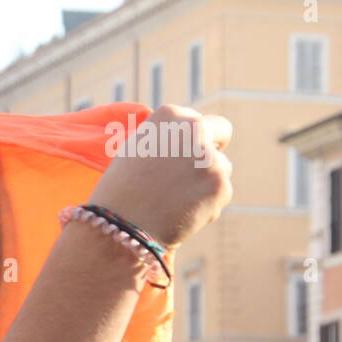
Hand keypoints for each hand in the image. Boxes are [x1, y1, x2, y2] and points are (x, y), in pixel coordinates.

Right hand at [88, 104, 232, 249]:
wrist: (119, 225)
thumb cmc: (118, 192)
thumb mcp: (135, 151)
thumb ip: (165, 141)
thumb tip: (190, 146)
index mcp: (168, 116)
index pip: (195, 120)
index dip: (190, 138)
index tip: (182, 154)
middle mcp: (192, 128)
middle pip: (222, 131)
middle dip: (215, 147)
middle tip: (201, 169)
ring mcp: (209, 157)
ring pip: (222, 168)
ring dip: (206, 183)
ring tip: (174, 202)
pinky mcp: (220, 184)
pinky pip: (221, 194)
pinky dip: (206, 206)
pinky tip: (181, 214)